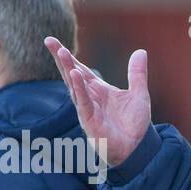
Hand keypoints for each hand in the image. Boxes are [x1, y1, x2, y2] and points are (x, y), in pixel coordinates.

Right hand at [44, 37, 149, 167]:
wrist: (137, 149)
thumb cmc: (134, 125)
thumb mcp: (139, 95)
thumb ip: (137, 74)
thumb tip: (141, 51)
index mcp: (98, 90)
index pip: (80, 69)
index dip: (69, 56)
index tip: (53, 41)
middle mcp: (89, 98)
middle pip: (72, 74)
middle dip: (61, 58)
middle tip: (48, 40)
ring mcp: (87, 109)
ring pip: (75, 86)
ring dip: (68, 69)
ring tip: (62, 51)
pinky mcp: (90, 121)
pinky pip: (83, 102)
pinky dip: (79, 88)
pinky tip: (74, 75)